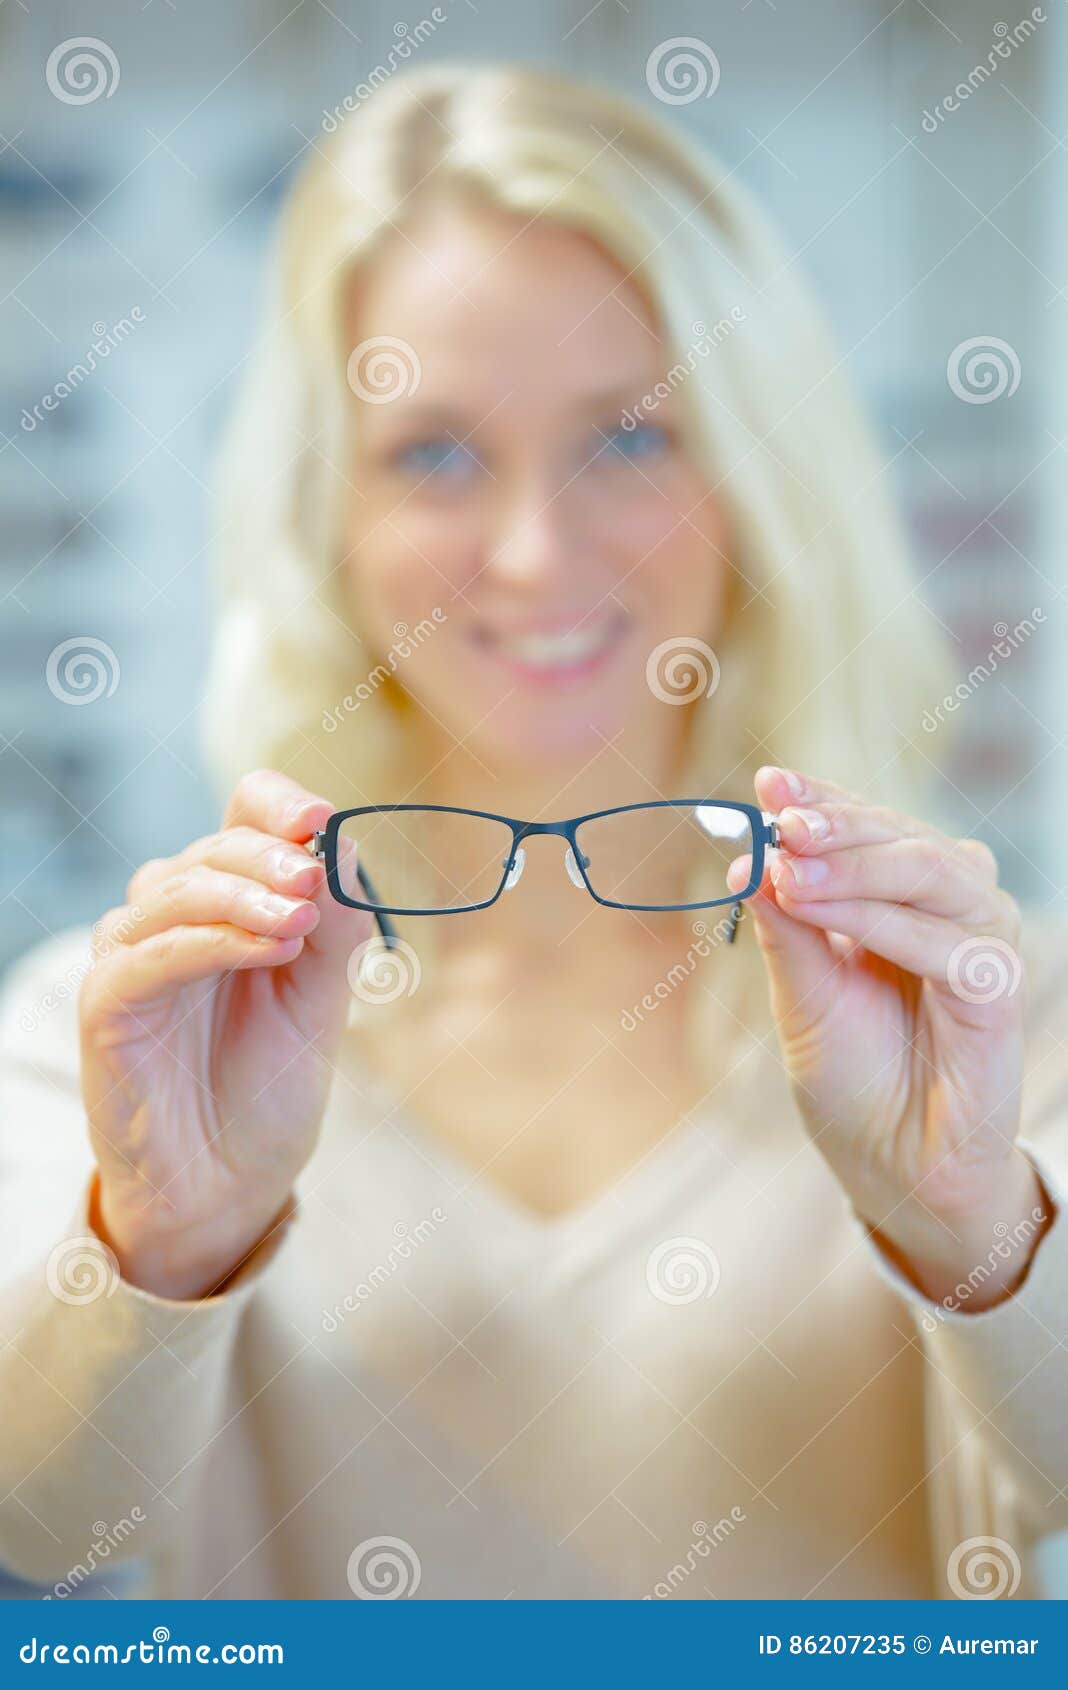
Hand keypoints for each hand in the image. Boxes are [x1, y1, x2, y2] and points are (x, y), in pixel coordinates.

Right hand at [79, 770, 372, 1297]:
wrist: (230, 1182)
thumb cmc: (269, 1085)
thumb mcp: (321, 997)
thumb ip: (335, 925)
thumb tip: (343, 845)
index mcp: (232, 897)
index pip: (243, 811)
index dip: (280, 804)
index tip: (322, 819)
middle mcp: (175, 913)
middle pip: (215, 847)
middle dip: (270, 858)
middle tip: (314, 880)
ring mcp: (134, 954)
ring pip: (177, 889)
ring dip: (244, 896)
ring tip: (299, 922)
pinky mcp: (107, 1003)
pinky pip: (150, 953)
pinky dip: (210, 941)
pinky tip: (266, 947)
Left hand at [726, 766, 1050, 1308]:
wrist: (892, 1168)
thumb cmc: (854, 1080)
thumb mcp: (803, 996)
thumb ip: (787, 928)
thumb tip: (749, 856)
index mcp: (901, 897)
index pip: (868, 826)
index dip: (821, 800)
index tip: (767, 783)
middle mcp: (950, 908)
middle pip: (902, 837)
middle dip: (835, 825)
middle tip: (777, 823)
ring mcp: (981, 944)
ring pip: (928, 873)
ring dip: (853, 866)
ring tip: (787, 867)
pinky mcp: (999, 990)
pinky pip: (944, 942)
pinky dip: (878, 921)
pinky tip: (820, 911)